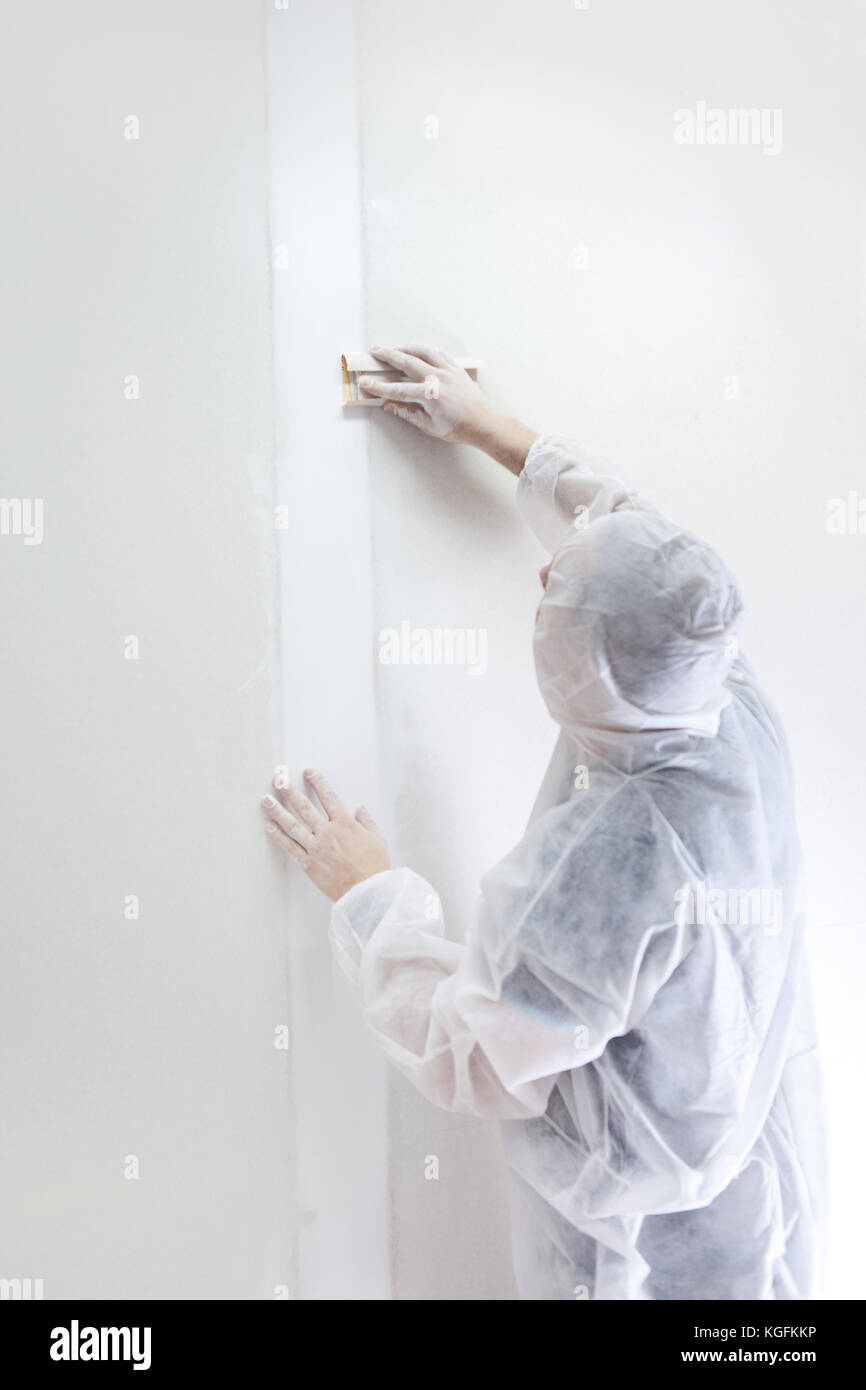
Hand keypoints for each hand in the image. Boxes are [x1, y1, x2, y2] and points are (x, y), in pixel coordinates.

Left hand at [261, 769, 389, 902]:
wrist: (366, 892)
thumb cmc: (374, 867)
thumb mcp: (377, 839)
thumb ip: (367, 822)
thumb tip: (360, 809)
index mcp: (345, 824)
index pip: (328, 796)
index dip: (317, 782)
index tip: (308, 772)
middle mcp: (327, 832)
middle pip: (304, 807)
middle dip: (290, 791)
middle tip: (278, 779)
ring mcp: (316, 847)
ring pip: (292, 825)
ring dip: (278, 811)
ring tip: (266, 800)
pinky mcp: (309, 863)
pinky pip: (290, 847)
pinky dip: (279, 836)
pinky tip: (270, 827)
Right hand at [359, 343, 490, 441]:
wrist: (483, 422)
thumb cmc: (458, 427)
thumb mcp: (430, 426)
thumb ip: (408, 413)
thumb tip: (389, 406)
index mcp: (429, 395)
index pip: (397, 389)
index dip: (379, 387)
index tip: (365, 382)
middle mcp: (437, 378)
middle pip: (407, 361)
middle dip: (388, 355)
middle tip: (374, 351)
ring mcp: (448, 370)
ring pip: (423, 351)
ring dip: (406, 347)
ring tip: (394, 347)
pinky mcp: (456, 368)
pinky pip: (438, 352)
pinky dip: (426, 350)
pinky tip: (418, 350)